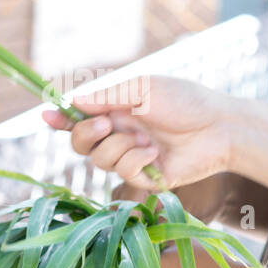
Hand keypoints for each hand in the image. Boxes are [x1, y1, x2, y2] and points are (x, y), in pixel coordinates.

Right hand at [42, 76, 239, 191]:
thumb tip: (73, 101)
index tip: (47, 115)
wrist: (220, 127)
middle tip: (106, 125)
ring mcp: (130, 157)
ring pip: (98, 160)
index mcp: (116, 112)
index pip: (78, 118)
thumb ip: (107, 97)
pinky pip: (122, 173)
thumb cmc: (185, 101)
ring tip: (146, 138)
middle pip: (79, 144)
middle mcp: (118, 136)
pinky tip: (154, 153)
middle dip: (85, 135)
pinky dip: (136, 160)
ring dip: (120, 147)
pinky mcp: (144, 178)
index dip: (60, 119)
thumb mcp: (143, 90)